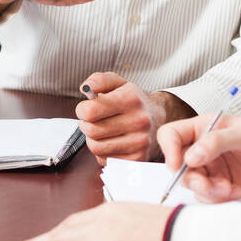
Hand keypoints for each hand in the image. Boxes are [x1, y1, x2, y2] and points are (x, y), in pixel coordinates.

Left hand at [76, 72, 193, 164]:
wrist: (158, 118)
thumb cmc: (133, 101)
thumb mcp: (118, 83)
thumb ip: (99, 80)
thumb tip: (86, 88)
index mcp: (131, 99)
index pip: (90, 111)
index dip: (82, 109)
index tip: (86, 108)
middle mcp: (139, 121)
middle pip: (92, 131)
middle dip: (86, 125)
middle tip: (93, 121)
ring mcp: (140, 142)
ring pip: (96, 148)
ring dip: (93, 140)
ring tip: (103, 131)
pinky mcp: (138, 158)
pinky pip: (105, 160)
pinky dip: (103, 153)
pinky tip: (112, 142)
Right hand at [156, 114, 240, 201]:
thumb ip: (217, 141)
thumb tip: (190, 156)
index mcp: (205, 128)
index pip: (172, 135)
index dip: (169, 150)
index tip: (180, 165)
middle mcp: (203, 148)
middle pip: (178, 165)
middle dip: (192, 178)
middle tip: (211, 184)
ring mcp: (211, 169)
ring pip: (192, 184)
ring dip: (208, 191)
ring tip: (230, 189)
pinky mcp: (220, 187)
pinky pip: (206, 197)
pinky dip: (218, 198)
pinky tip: (236, 192)